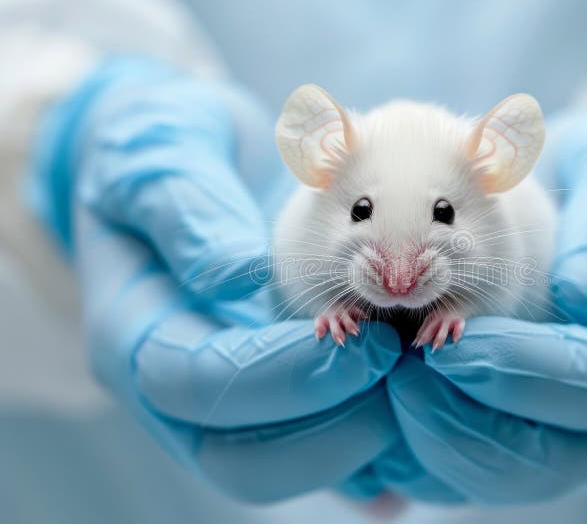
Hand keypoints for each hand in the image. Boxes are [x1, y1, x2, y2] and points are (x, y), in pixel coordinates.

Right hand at [31, 58, 402, 501]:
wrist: (179, 168)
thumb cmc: (157, 151)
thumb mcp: (154, 151)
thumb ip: (185, 207)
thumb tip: (233, 272)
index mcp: (133, 331)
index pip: (199, 383)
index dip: (278, 373)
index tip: (352, 335)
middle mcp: (177, 387)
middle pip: (243, 457)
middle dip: (329, 424)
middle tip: (397, 364)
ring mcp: (226, 401)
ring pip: (288, 466)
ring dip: (362, 443)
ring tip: (421, 385)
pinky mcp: (272, 399)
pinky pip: (318, 452)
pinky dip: (369, 457)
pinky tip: (417, 445)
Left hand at [372, 109, 586, 502]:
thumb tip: (584, 295)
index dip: (534, 372)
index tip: (453, 342)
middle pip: (552, 460)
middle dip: (467, 422)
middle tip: (399, 375)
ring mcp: (567, 431)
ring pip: (499, 476)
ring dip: (429, 441)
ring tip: (378, 383)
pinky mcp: (515, 432)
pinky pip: (462, 468)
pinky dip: (412, 448)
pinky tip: (372, 405)